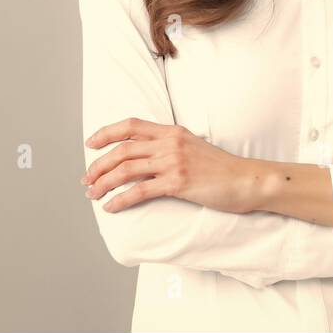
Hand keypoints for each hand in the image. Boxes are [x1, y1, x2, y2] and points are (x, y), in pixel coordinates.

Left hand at [82, 118, 253, 214]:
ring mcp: (173, 162)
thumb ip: (170, 145)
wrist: (246, 180)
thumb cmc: (221, 168)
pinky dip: (121, 200)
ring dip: (104, 183)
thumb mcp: (193, 146)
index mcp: (172, 131)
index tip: (90, 144)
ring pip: (126, 170)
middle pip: (122, 150)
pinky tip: (111, 207)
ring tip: (93, 194)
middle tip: (86, 179)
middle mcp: (170, 143)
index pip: (131, 125)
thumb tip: (146, 155)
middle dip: (98, 165)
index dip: (106, 133)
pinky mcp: (177, 183)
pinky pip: (140, 191)